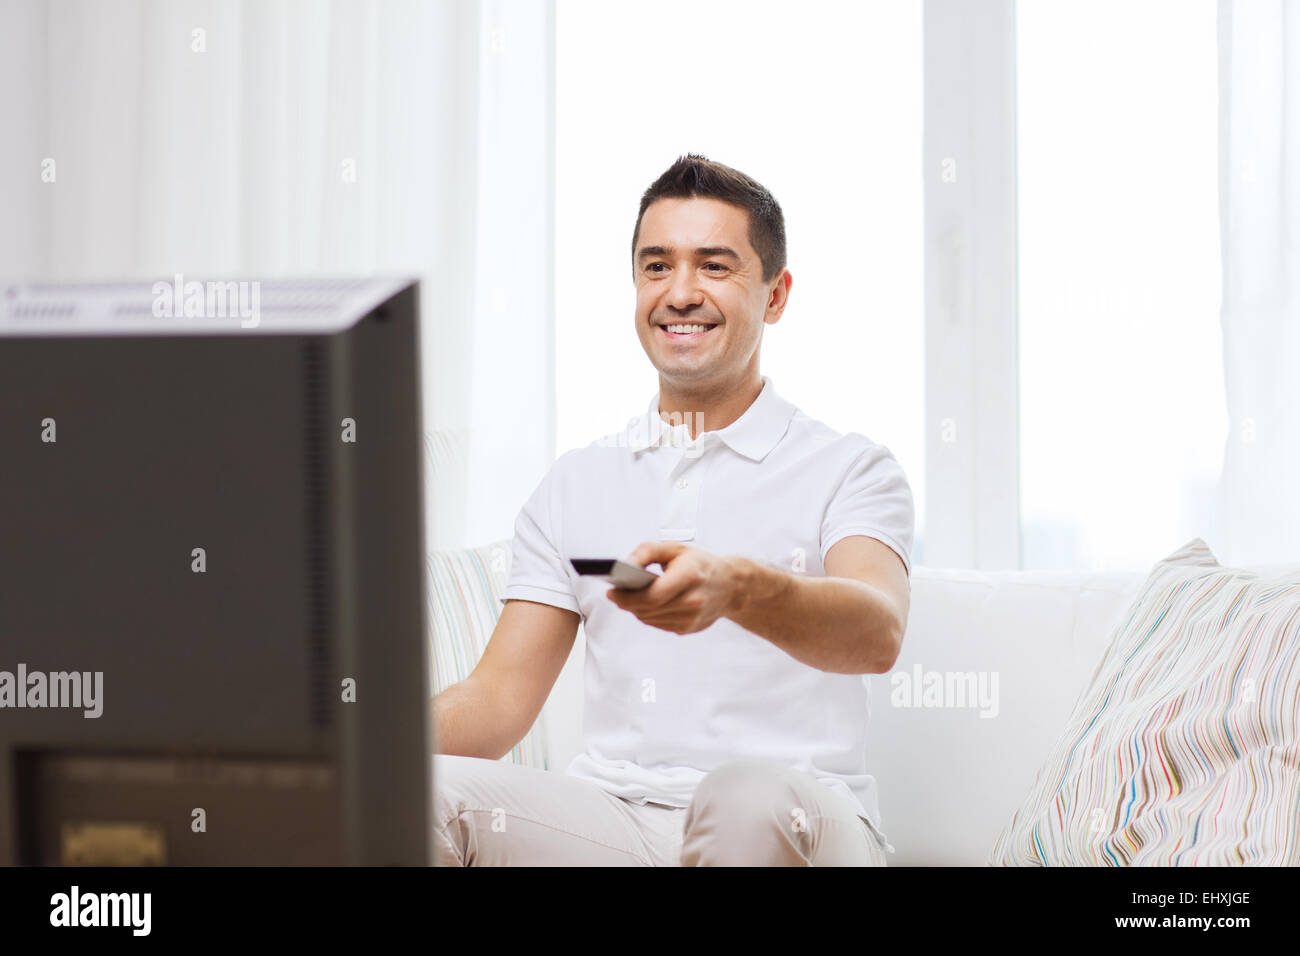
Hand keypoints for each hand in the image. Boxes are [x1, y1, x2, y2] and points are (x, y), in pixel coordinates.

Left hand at [605, 541, 739, 634]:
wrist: (731, 585)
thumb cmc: (699, 563)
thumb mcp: (675, 548)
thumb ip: (646, 551)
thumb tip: (624, 565)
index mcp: (690, 577)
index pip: (651, 596)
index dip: (627, 597)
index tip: (611, 591)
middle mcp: (693, 601)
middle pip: (647, 610)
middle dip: (627, 602)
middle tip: (615, 593)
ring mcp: (692, 619)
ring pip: (650, 619)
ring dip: (636, 609)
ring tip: (630, 596)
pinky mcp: (688, 629)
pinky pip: (658, 624)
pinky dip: (649, 614)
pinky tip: (650, 603)